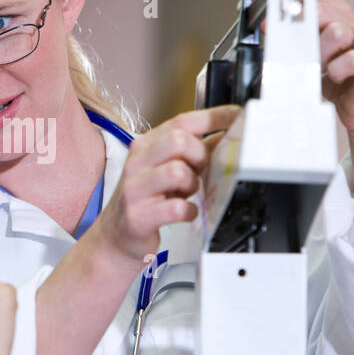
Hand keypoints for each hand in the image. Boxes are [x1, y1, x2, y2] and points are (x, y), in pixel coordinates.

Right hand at [91, 105, 241, 263]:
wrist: (116, 237)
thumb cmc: (145, 200)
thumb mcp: (167, 169)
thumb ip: (195, 152)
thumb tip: (228, 135)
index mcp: (147, 146)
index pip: (182, 121)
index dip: (215, 117)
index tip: (237, 117)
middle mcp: (138, 163)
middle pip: (178, 141)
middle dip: (200, 155)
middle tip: (201, 171)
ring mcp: (135, 189)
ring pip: (177, 172)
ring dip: (192, 184)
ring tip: (187, 193)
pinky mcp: (138, 217)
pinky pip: (175, 209)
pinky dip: (189, 211)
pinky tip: (186, 213)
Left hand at [251, 0, 353, 135]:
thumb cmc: (333, 79)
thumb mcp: (307, 56)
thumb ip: (292, 39)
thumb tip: (265, 25)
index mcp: (338, 16)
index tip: (269, 4)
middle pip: (323, 11)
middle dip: (299, 25)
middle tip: (284, 43)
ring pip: (338, 32)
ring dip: (318, 50)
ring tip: (313, 66)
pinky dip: (337, 68)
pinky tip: (332, 75)